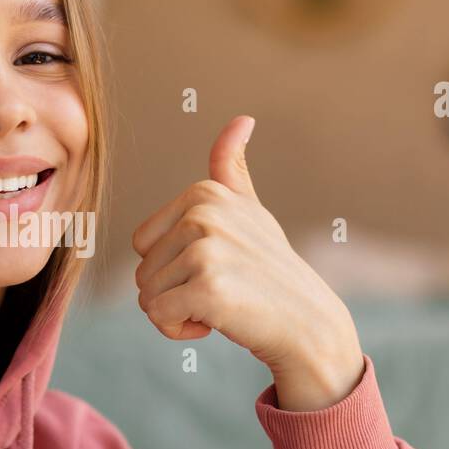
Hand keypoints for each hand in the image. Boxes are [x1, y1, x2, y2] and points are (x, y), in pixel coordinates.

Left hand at [131, 115, 364, 410]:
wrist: (307, 323)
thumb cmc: (270, 271)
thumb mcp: (251, 212)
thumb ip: (232, 170)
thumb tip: (242, 118)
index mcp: (203, 193)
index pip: (143, 244)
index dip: (170, 266)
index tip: (214, 266)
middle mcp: (203, 214)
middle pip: (141, 271)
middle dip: (173, 293)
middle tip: (221, 290)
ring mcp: (206, 248)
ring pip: (146, 296)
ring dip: (178, 313)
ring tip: (222, 304)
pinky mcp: (207, 286)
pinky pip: (159, 316)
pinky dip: (180, 329)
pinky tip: (217, 322)